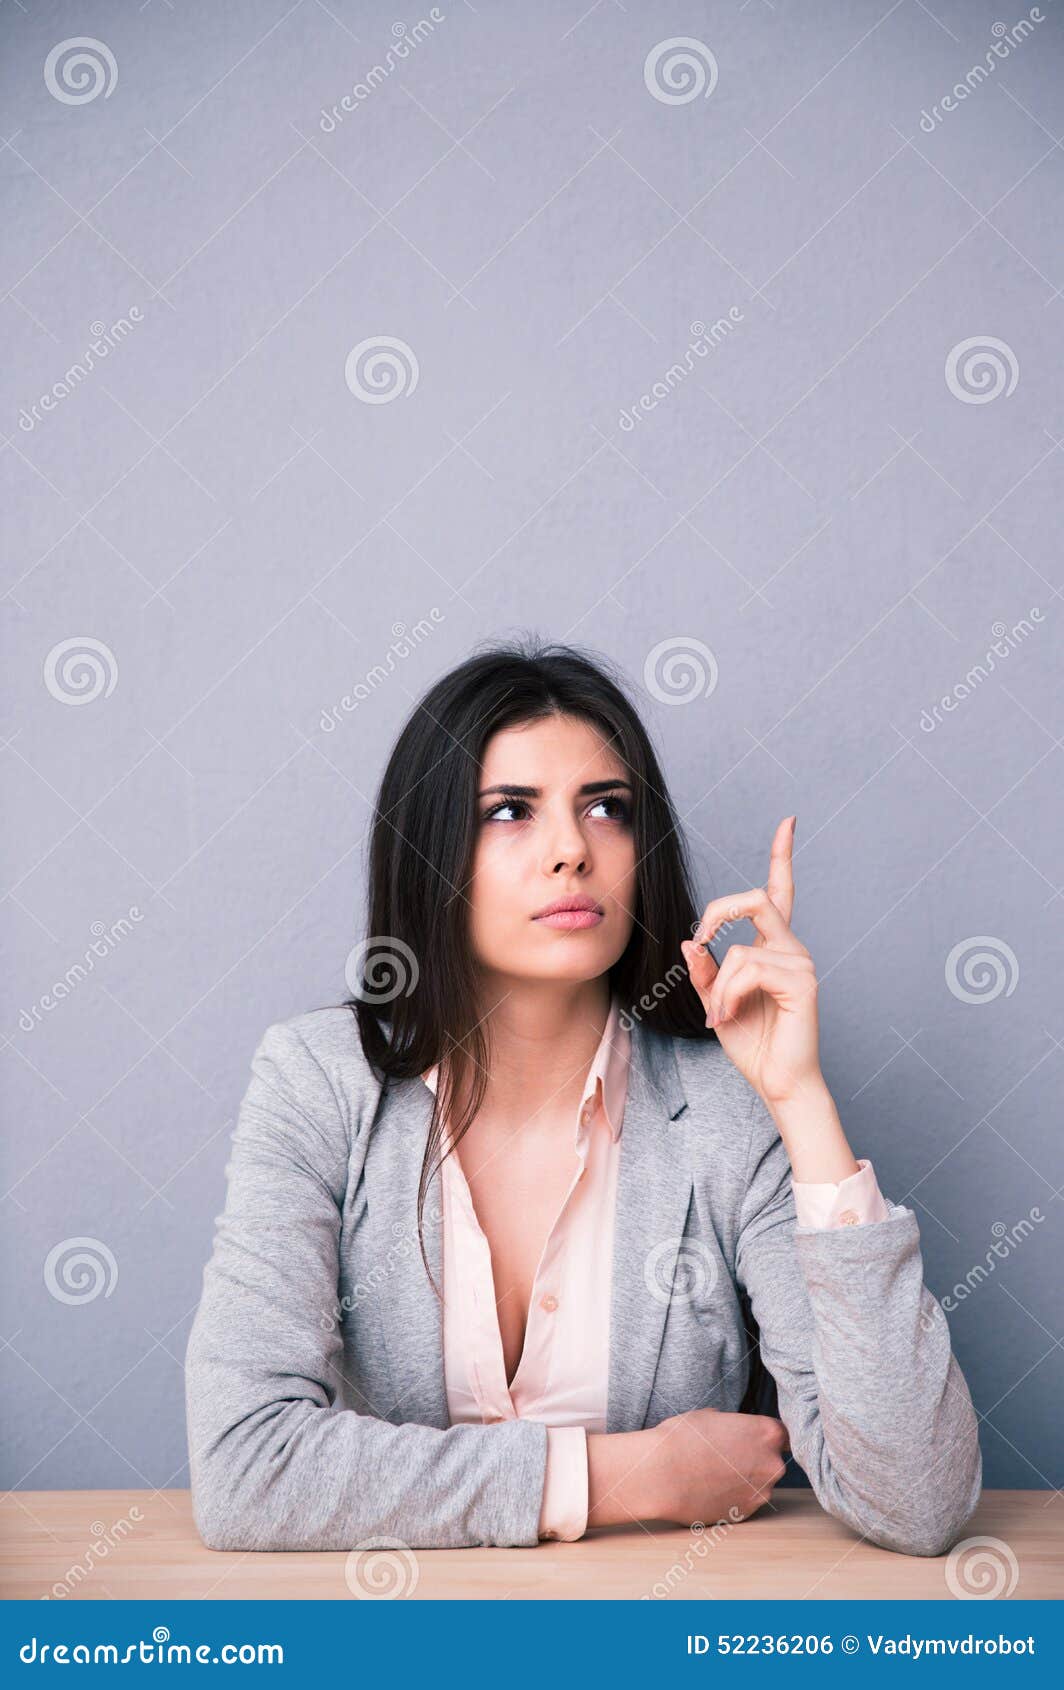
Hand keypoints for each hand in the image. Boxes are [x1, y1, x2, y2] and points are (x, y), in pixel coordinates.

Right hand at [644, 1407, 789, 1528]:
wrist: (661, 1475)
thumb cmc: (682, 1439)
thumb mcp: (709, 1415)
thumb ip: (732, 1423)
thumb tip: (730, 1427)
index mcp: (767, 1433)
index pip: (782, 1434)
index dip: (764, 1436)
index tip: (751, 1438)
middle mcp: (772, 1465)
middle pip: (772, 1460)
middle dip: (755, 1458)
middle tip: (727, 1455)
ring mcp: (761, 1493)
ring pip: (759, 1483)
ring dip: (744, 1480)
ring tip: (714, 1473)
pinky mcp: (746, 1514)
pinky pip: (745, 1502)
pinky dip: (733, 1497)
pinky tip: (711, 1488)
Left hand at [680, 816, 821, 1106]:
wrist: (777, 1082)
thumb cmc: (752, 1043)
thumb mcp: (716, 1000)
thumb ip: (705, 969)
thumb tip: (691, 939)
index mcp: (774, 946)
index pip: (780, 891)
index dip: (783, 855)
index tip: (788, 822)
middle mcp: (791, 947)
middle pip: (757, 897)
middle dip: (719, 912)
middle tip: (701, 941)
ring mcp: (801, 962)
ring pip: (740, 948)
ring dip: (718, 986)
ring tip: (718, 1016)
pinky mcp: (802, 981)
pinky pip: (748, 968)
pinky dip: (728, 994)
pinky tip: (728, 1017)